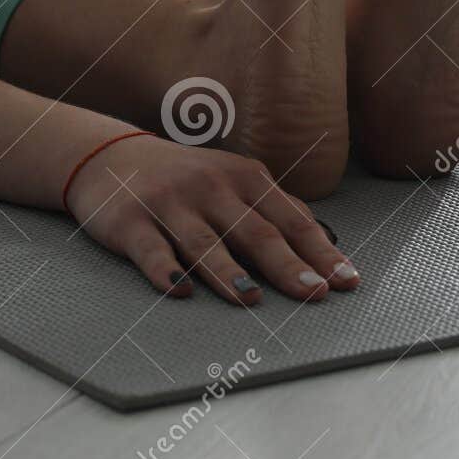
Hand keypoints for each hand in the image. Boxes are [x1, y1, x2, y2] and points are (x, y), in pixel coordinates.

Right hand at [64, 132, 359, 303]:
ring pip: (205, 244)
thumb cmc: (185, 179)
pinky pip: (151, 250)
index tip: (347, 281)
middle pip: (256, 233)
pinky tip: (180, 290)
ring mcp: (171, 204)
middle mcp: (211, 188)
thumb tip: (325, 240)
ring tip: (252, 300)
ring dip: (230, 273)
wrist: (111, 158)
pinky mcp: (131, 222)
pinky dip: (164, 270)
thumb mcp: (233, 181)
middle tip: (316, 294)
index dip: (320, 252)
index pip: (291, 221)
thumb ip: (274, 208)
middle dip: (288, 265)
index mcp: (245, 178)